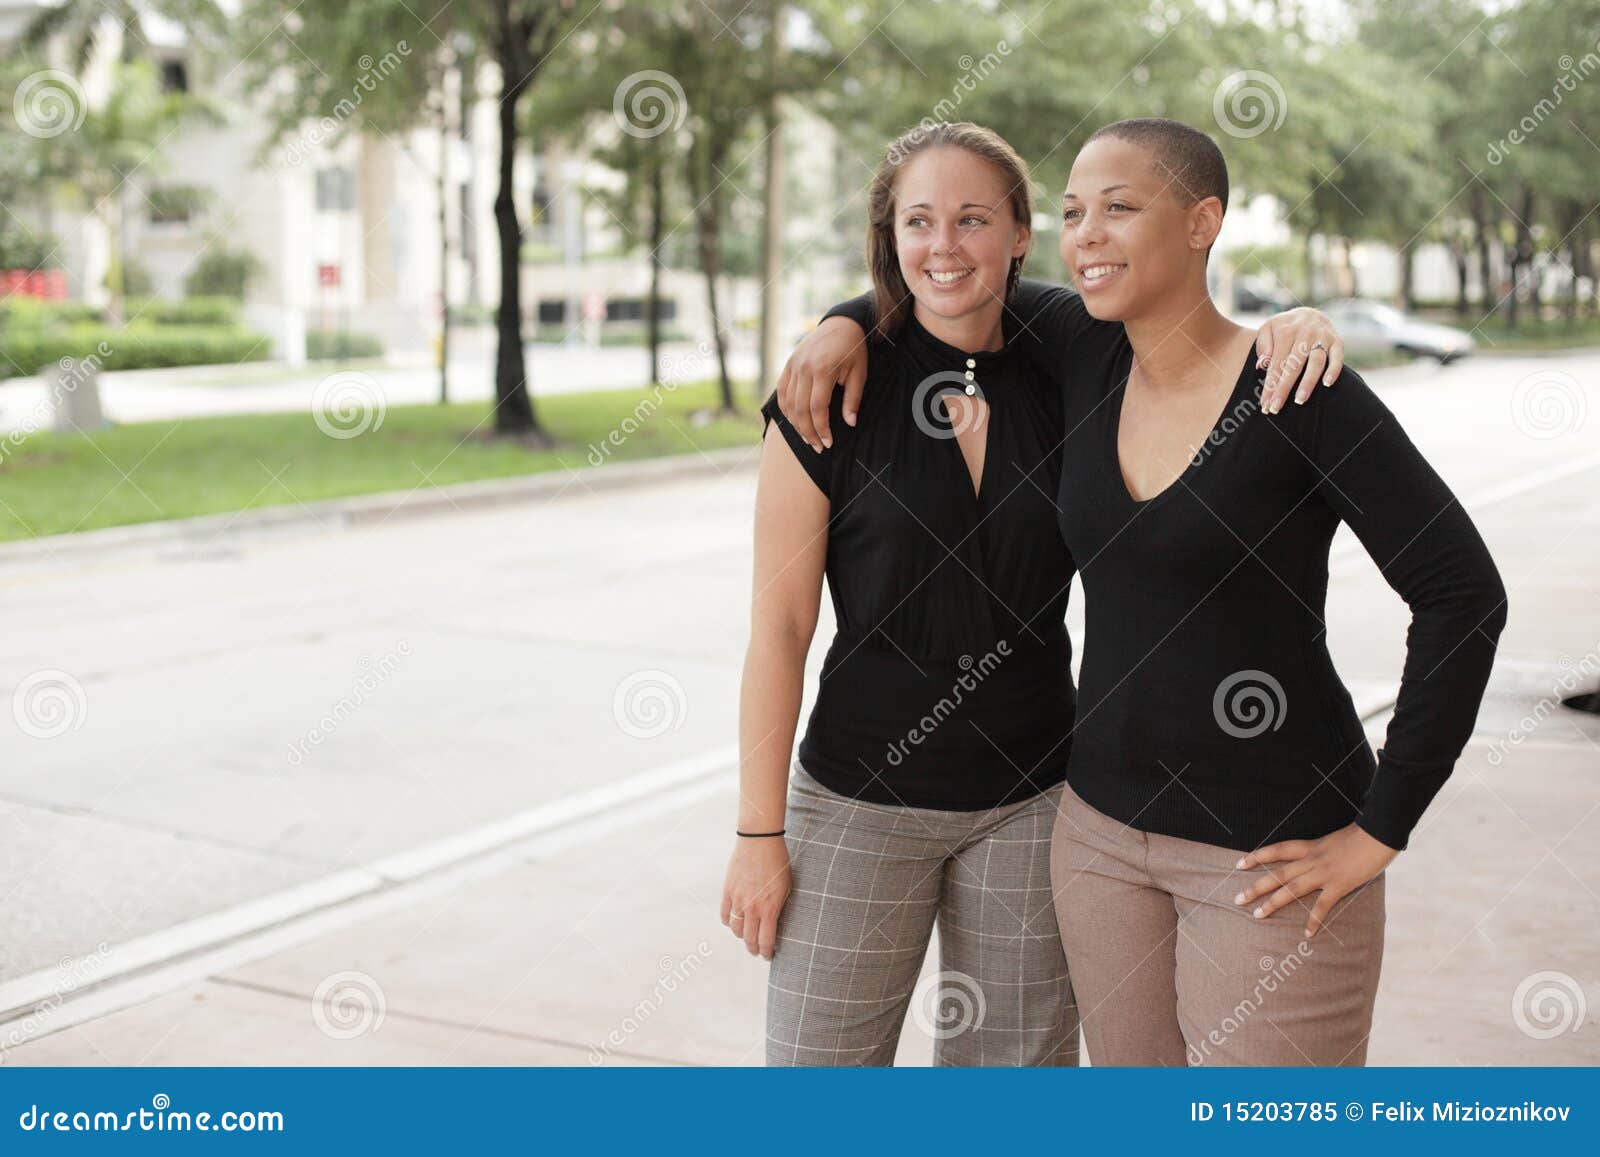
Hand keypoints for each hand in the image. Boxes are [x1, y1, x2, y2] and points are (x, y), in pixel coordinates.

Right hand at [720, 836, 791, 959]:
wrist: (759, 841)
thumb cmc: (778, 862)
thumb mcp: (786, 887)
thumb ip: (779, 907)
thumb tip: (775, 923)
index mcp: (769, 909)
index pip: (766, 941)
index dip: (767, 952)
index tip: (768, 955)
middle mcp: (751, 908)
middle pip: (749, 939)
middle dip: (754, 949)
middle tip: (757, 951)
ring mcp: (737, 900)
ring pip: (736, 929)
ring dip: (741, 937)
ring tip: (746, 937)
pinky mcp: (727, 891)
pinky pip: (725, 915)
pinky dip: (729, 922)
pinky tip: (734, 923)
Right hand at [776, 315, 869, 451]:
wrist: (841, 324)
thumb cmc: (854, 349)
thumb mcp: (860, 373)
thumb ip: (853, 399)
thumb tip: (850, 423)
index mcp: (823, 369)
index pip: (817, 408)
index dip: (821, 429)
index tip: (828, 442)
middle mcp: (804, 368)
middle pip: (800, 409)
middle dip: (808, 432)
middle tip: (817, 447)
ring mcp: (793, 365)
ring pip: (788, 403)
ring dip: (796, 424)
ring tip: (806, 437)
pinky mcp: (788, 364)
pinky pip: (782, 391)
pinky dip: (786, 409)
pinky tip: (794, 421)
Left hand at [1232, 822, 1397, 937]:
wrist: (1379, 833)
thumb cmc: (1360, 835)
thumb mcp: (1334, 840)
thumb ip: (1323, 851)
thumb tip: (1318, 859)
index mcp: (1310, 846)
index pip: (1276, 850)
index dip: (1257, 857)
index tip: (1239, 864)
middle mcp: (1312, 859)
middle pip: (1277, 874)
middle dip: (1256, 887)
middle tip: (1238, 899)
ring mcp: (1324, 873)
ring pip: (1292, 889)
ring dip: (1273, 903)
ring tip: (1257, 915)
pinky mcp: (1340, 884)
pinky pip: (1323, 905)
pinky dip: (1314, 920)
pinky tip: (1307, 934)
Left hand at [1254, 307, 1344, 413]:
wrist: (1309, 313)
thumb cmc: (1284, 328)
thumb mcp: (1267, 329)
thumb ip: (1263, 346)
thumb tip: (1262, 365)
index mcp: (1286, 331)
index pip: (1276, 363)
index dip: (1270, 385)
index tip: (1265, 404)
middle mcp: (1305, 333)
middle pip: (1294, 365)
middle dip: (1284, 388)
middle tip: (1277, 408)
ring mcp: (1322, 337)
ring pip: (1316, 362)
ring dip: (1308, 382)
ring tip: (1300, 400)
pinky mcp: (1337, 341)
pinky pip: (1337, 357)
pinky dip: (1334, 370)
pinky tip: (1327, 384)